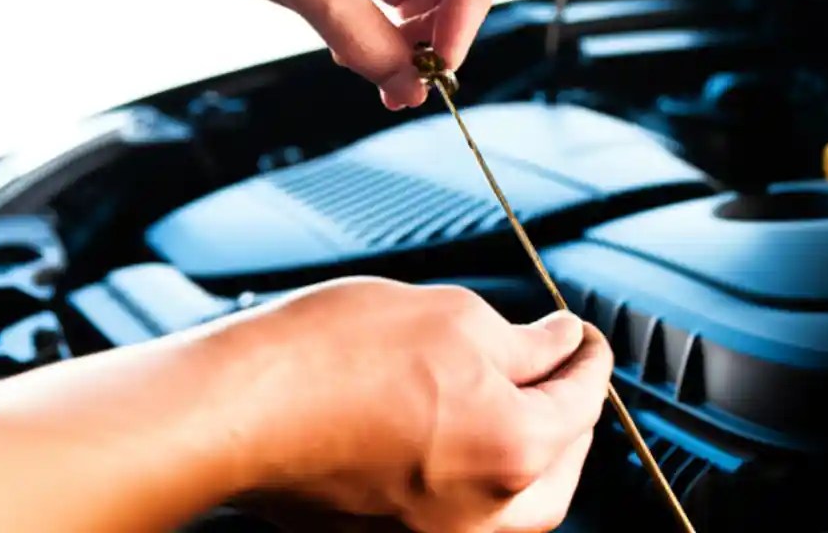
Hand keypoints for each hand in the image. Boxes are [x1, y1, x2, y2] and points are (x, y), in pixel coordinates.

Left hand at [170, 0, 511, 109]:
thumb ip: (363, 39)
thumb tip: (410, 88)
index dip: (472, 5)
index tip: (443, 57)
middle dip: (446, 26)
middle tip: (415, 72)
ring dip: (418, 36)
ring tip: (377, 64)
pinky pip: (412, 0)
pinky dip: (393, 32)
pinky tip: (359, 45)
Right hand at [203, 277, 612, 532]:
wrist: (238, 409)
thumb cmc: (330, 359)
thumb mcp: (452, 316)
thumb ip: (525, 340)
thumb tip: (558, 342)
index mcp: (516, 447)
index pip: (583, 397)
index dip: (589, 355)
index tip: (583, 336)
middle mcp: (487, 511)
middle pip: (563, 462)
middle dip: (572, 412)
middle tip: (563, 370)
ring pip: (521, 503)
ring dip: (535, 454)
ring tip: (521, 406)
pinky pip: (468, 515)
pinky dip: (482, 479)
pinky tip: (463, 436)